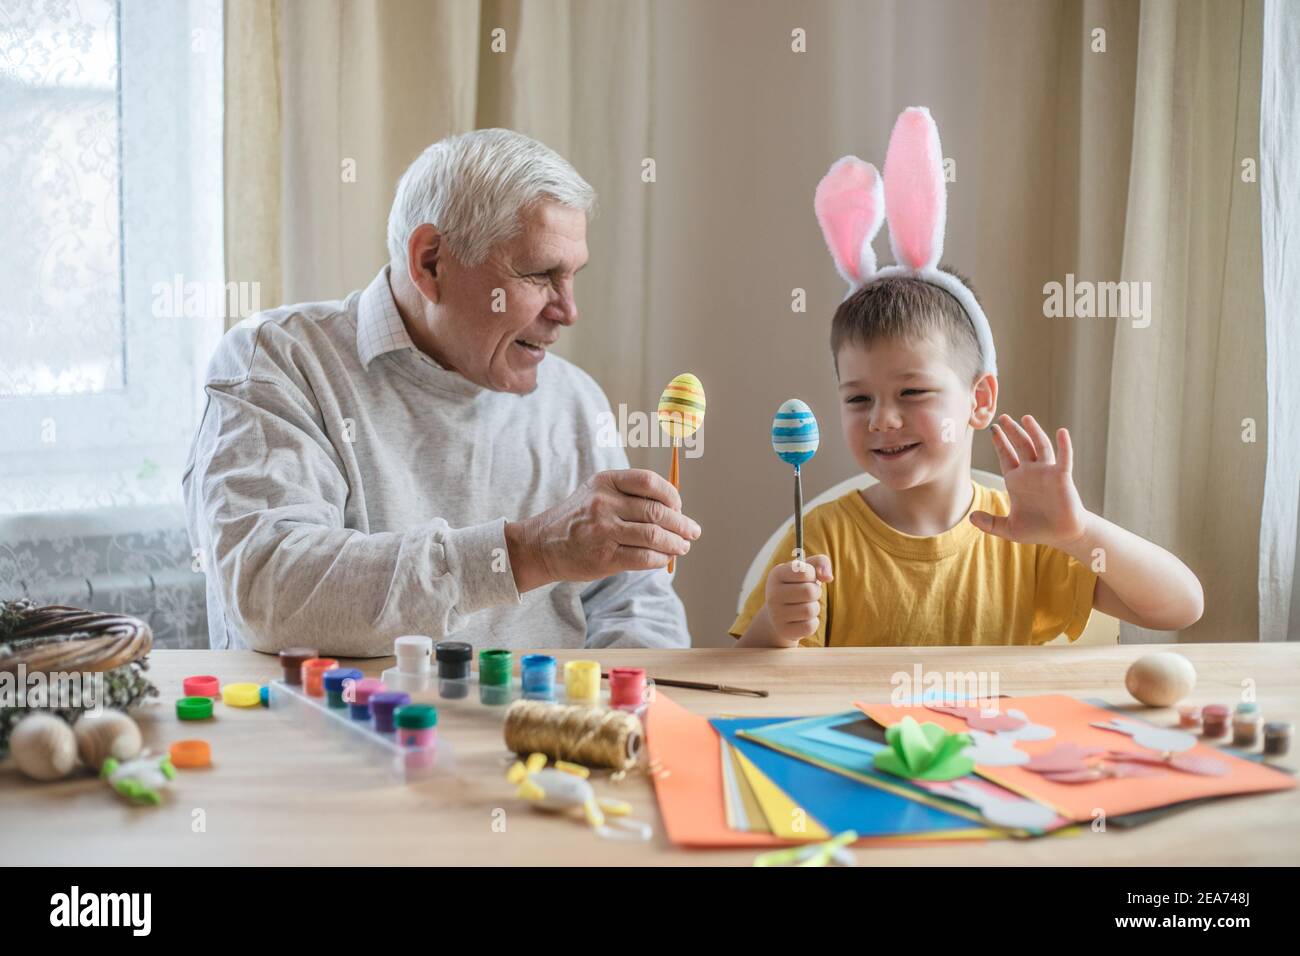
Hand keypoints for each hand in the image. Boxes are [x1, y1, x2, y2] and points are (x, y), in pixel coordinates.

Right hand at [505, 469, 701, 591]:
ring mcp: (603, 530)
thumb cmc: (577, 519)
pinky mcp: (604, 556)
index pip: (649, 482)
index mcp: (605, 481)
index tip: (679, 506)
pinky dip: (660, 559)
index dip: (671, 494)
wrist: (541, 545)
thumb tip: (674, 509)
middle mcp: (604, 503)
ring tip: (683, 547)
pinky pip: (644, 557)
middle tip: (692, 532)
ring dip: (676, 543)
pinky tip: (665, 559)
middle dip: (682, 523)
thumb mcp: (596, 493)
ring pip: (654, 535)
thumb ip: (629, 496)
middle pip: (657, 511)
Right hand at [762, 555, 833, 641]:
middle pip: (810, 591)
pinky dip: (812, 623)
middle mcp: (772, 594)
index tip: (805, 577)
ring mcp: (776, 614)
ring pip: (810, 610)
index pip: (804, 571)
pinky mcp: (783, 631)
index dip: (812, 574)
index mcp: (776, 574)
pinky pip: (810, 626)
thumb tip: (828, 577)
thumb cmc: (796, 588)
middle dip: (816, 592)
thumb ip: (820, 562)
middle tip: (808, 594)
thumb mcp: (806, 570)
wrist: (778, 616)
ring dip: (814, 608)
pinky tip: (802, 620)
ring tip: (804, 607)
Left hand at [971, 414, 1089, 548]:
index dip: (999, 442)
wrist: (1062, 535)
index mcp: (1016, 480)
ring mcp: (1047, 472)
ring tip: (1025, 418)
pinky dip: (1063, 445)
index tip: (992, 429)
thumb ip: (989, 523)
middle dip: (1012, 431)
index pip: (1006, 456)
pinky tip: (1061, 432)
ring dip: (1033, 431)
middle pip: (1020, 446)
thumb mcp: (1008, 528)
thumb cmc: (1038, 529)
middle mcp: (1031, 472)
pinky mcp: (1062, 477)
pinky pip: (1063, 458)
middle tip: (1002, 417)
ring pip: (1039, 446)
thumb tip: (970, 518)